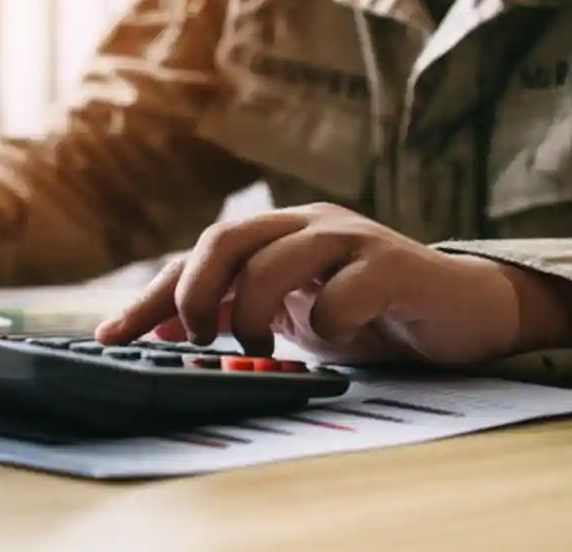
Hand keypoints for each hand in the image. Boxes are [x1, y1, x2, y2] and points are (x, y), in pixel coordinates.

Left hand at [95, 203, 571, 366]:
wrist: (460, 311)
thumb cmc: (368, 312)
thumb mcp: (289, 316)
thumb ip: (234, 312)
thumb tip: (162, 329)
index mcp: (274, 234)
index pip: (196, 256)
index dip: (151, 296)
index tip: (111, 336)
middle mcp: (306, 224)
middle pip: (226, 237)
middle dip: (196, 292)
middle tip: (196, 339)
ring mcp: (350, 239)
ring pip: (275, 258)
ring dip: (254, 311)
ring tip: (261, 347)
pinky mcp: (393, 263)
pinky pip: (343, 290)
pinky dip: (331, 323)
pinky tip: (342, 339)